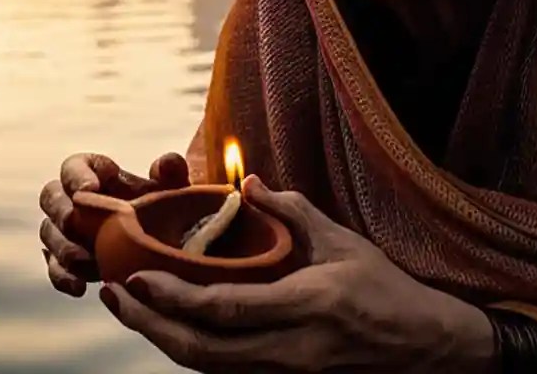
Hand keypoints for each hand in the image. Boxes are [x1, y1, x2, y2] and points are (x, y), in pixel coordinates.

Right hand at [39, 152, 190, 296]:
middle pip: (51, 197)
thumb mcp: (173, 190)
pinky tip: (79, 288)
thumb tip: (167, 163)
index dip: (76, 175)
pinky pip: (55, 268)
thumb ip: (172, 172)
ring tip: (86, 261)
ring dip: (63, 247)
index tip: (89, 188)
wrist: (163, 245)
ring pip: (49, 233)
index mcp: (95, 175)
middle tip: (72, 222)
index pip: (73, 166)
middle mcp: (74, 200)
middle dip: (60, 210)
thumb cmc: (164, 209)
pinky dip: (62, 277)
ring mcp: (68, 232)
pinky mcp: (68, 263)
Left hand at [98, 176, 495, 373]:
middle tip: (112, 296)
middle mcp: (292, 347)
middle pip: (203, 350)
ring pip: (207, 367)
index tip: (134, 277)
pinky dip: (187, 351)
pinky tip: (164, 326)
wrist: (424, 348)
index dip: (173, 298)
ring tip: (126, 309)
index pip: (225, 309)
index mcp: (308, 305)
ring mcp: (286, 372)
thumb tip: (243, 182)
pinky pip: (222, 370)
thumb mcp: (343, 242)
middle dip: (149, 325)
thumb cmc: (386, 289)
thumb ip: (291, 210)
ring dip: (160, 340)